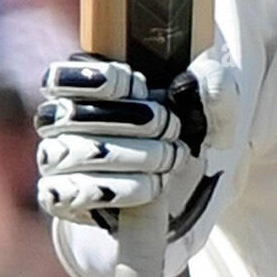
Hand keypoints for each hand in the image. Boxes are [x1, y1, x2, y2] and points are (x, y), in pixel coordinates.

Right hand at [34, 57, 206, 229]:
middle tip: (172, 128)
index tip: (140, 85)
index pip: (62, 76)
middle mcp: (61, 122)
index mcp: (88, 86)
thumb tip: (189, 82)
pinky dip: (118, 190)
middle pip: (73, 114)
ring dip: (132, 155)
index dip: (101, 79)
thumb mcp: (218, 111)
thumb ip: (215, 87)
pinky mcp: (63, 199)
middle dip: (133, 120)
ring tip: (170, 159)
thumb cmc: (194, 140)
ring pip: (78, 152)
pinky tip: (150, 187)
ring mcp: (59, 162)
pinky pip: (75, 193)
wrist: (189, 199)